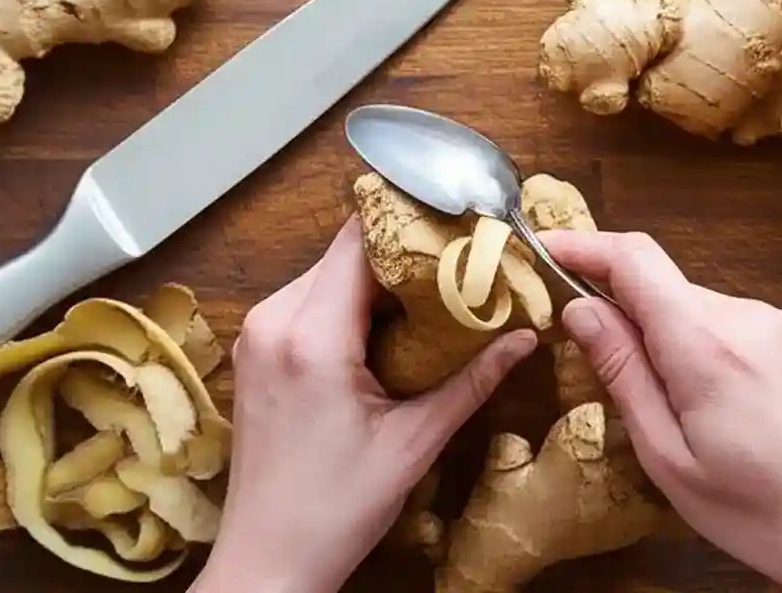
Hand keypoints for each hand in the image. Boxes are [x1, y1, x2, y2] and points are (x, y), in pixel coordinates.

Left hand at [191, 218, 537, 592]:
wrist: (267, 561)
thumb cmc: (335, 510)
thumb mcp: (414, 443)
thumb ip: (471, 381)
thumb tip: (524, 337)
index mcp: (310, 337)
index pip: (359, 240)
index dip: (410, 223)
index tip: (458, 223)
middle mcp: (272, 321)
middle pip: (344, 253)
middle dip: (402, 252)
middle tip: (459, 263)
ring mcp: (257, 334)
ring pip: (326, 274)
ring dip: (376, 280)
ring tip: (432, 298)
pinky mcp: (256, 352)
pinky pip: (308, 302)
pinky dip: (349, 304)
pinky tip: (389, 330)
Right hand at [542, 230, 781, 592]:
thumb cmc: (754, 510)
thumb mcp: (665, 455)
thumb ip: (622, 372)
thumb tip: (578, 308)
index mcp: (707, 345)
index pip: (634, 259)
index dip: (583, 245)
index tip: (544, 248)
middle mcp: (749, 316)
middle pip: (663, 286)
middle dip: (625, 313)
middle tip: (605, 370)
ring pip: (697, 306)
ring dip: (669, 335)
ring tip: (679, 409)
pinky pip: (733, 322)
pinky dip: (706, 344)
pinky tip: (719, 404)